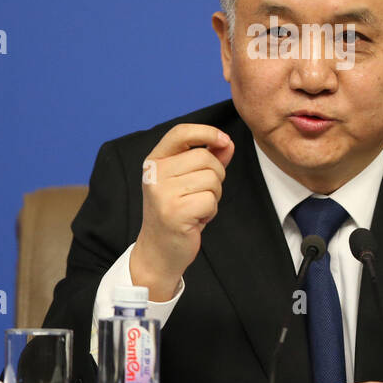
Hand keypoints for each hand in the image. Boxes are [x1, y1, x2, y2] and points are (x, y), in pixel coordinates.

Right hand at [131, 124, 233, 300]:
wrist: (158, 251)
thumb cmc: (175, 212)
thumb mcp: (186, 181)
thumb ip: (207, 159)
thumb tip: (227, 142)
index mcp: (154, 161)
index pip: (181, 132)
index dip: (207, 132)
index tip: (224, 140)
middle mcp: (155, 174)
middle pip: (205, 157)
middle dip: (216, 176)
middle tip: (201, 194)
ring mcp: (162, 193)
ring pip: (212, 179)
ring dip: (213, 196)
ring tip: (196, 208)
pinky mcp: (174, 212)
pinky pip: (211, 200)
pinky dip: (211, 211)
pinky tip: (196, 220)